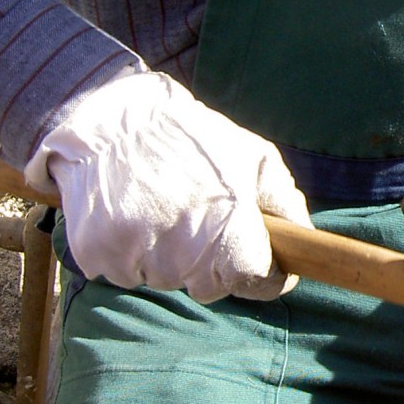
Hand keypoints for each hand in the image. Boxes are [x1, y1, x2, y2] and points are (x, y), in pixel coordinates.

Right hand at [24, 69, 312, 302]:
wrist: (108, 116)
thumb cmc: (193, 138)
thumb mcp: (255, 159)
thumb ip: (285, 204)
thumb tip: (305, 242)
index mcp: (230, 237)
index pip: (260, 284)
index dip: (265, 271)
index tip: (258, 253)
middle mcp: (183, 256)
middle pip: (214, 287)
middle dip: (215, 262)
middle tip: (201, 216)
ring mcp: (137, 257)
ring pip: (169, 281)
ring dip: (171, 257)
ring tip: (162, 207)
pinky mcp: (98, 254)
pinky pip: (128, 273)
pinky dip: (132, 252)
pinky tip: (132, 214)